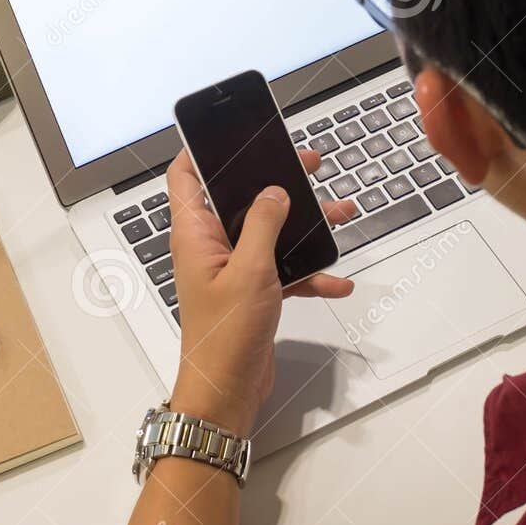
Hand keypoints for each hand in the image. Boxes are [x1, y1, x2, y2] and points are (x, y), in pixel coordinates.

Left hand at [165, 148, 355, 435]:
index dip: (202, 150)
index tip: (230, 132)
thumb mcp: (250, 271)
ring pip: (270, 232)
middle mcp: (210, 245)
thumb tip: (274, 190)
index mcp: (195, 233)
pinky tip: (336, 279)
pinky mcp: (253, 291)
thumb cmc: (224, 335)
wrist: (228, 391)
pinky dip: (309, 271)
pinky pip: (283, 269)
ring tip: (340, 211)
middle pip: (240, 197)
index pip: (185, 177)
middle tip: (307, 163)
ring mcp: (232, 268)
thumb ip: (264, 224)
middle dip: (274, 180)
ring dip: (304, 225)